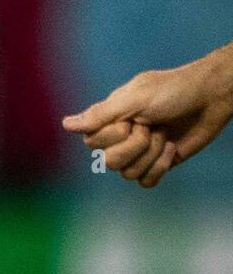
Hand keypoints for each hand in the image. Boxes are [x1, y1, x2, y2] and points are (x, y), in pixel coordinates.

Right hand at [62, 44, 232, 187]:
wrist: (208, 99)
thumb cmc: (171, 91)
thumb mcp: (133, 99)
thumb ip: (100, 114)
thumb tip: (66, 125)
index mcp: (110, 118)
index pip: (92, 142)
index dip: (112, 136)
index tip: (130, 120)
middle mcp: (120, 136)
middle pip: (110, 162)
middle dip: (136, 147)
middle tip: (150, 127)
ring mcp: (139, 152)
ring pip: (128, 174)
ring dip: (152, 155)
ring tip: (163, 134)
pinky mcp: (158, 164)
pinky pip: (146, 182)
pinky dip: (160, 168)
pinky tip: (171, 149)